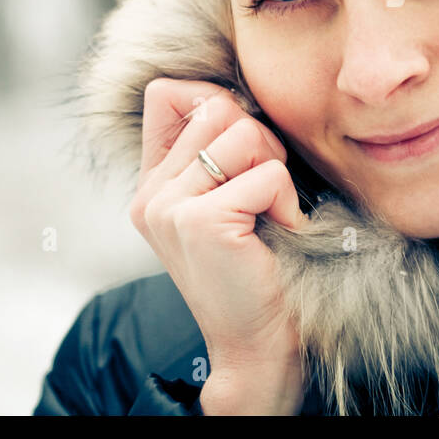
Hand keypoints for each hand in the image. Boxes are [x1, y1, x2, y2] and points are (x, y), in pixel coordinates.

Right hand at [130, 78, 307, 413]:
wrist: (256, 345)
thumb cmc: (259, 268)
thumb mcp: (230, 202)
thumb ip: (220, 153)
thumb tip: (240, 93)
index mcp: (153, 185)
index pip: (167, 92)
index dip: (213, 99)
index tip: (243, 145)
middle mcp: (151, 194)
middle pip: (214, 105)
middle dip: (259, 137)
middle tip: (268, 189)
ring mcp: (169, 206)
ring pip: (242, 131)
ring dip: (275, 166)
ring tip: (272, 209)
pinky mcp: (200, 221)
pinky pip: (267, 173)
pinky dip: (287, 199)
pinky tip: (280, 231)